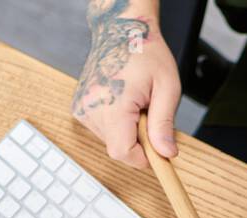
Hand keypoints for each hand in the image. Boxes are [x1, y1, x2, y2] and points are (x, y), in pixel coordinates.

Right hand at [71, 0, 179, 169]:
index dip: (143, 157)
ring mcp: (82, 109)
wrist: (120, 31)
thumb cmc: (146, 53)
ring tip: (134, 103)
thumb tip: (166, 153)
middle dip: (138, 140)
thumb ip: (164, 124)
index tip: (156, 148)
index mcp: (113, 103)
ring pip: (111, 140)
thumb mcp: (167, 87)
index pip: (123, 152)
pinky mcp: (79, 109)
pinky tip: (121, 102)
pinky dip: (116, 124)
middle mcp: (92, 108)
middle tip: (147, 112)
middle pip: (118, 149)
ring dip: (127, 131)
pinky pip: (102, 130)